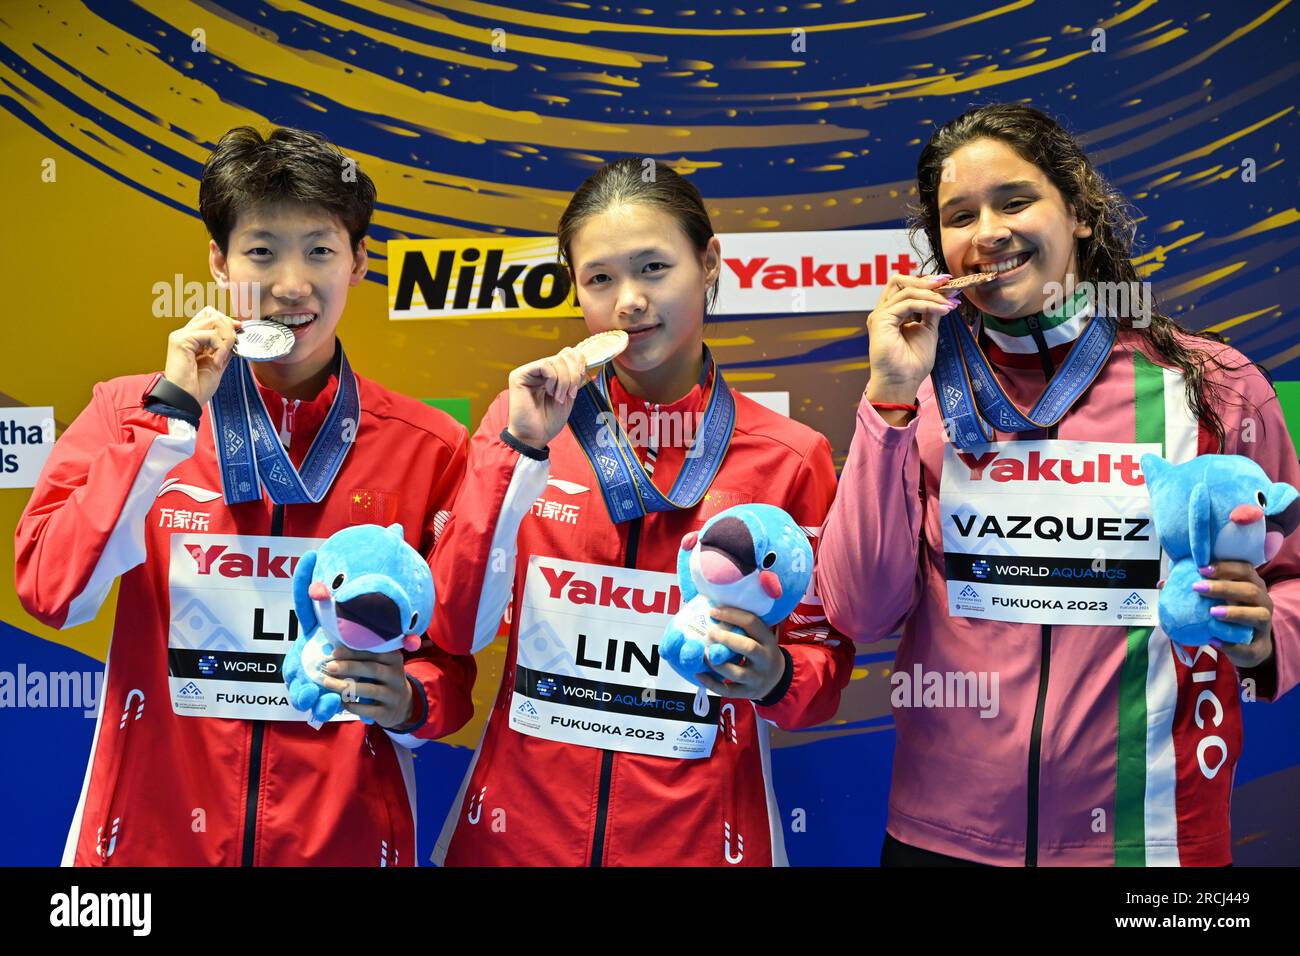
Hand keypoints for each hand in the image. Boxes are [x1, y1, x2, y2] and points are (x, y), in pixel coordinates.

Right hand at [164, 306, 241, 405]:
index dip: (226, 320)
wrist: (186, 401)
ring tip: (223, 357)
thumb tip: (235, 334)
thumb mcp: (218, 363)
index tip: (239, 329)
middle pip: (213, 315)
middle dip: (229, 329)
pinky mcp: (181, 341)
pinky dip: (220, 348)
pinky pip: (211, 335)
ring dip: (226, 339)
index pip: (209, 316)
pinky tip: (217, 362)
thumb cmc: (197, 388)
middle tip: (233, 347)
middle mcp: (184, 334)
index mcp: (191, 339)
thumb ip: (224, 348)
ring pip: (214, 322)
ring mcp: (181, 336)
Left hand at [322, 644, 416, 728]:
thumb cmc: (382, 679)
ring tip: (328, 683)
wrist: (402, 704)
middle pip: (372, 669)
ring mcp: (393, 695)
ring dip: (347, 686)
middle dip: (349, 667)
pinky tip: (341, 702)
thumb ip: (362, 658)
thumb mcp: (379, 665)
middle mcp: (396, 675)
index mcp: (394, 658)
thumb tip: (333, 652)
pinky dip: (353, 705)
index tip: (334, 653)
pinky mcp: (388, 712)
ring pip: (370, 690)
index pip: (375, 652)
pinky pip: (368, 709)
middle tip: (329, 667)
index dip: (353, 652)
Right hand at [506, 345, 588, 450]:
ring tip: (558, 398)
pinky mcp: (519, 375)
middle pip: (564, 355)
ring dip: (563, 381)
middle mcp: (539, 370)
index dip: (579, 363)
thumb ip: (573, 377)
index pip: (568, 354)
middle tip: (570, 394)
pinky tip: (549, 392)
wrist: (535, 436)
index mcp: (551, 374)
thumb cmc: (549, 420)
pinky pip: (544, 365)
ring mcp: (529, 371)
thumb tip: (581, 358)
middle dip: (573, 375)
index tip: (581, 381)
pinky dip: (553, 379)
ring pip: (556, 360)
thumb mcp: (568, 395)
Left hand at [693, 606, 786, 700]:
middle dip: (727, 639)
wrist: (777, 679)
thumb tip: (713, 610)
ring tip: (704, 654)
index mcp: (768, 640)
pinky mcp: (748, 693)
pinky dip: (712, 683)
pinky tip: (699, 674)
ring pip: (737, 672)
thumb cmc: (761, 652)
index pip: (752, 623)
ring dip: (718, 663)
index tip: (713, 612)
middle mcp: (765, 659)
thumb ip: (744, 627)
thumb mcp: (761, 637)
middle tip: (709, 632)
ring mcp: (757, 678)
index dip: (732, 615)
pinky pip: (728, 691)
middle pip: (748, 648)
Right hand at [865, 272, 959, 406]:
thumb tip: (944, 294)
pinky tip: (943, 310)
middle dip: (925, 280)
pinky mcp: (880, 320)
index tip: (949, 284)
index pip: (906, 287)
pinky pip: (907, 303)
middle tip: (947, 283)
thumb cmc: (913, 363)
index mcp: (893, 314)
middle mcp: (884, 312)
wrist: (903, 382)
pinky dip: (927, 304)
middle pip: (899, 281)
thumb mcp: (928, 330)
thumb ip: (931, 311)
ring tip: (949, 303)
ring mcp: (880, 315)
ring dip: (932, 294)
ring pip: (906, 290)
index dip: (927, 283)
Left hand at [1192, 561, 1275, 668]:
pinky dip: (1231, 644)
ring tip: (1212, 612)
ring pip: (1258, 615)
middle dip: (1224, 588)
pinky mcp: (1259, 647)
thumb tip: (1162, 584)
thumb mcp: (1217, 599)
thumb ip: (1196, 588)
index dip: (1225, 567)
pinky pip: (1248, 646)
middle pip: (1250, 590)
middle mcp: (1263, 602)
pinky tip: (1213, 640)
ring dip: (1235, 613)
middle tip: (1198, 587)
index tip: (1201, 569)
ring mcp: (1264, 625)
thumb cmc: (1230, 612)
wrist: (1249, 645)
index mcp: (1252, 584)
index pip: (1244, 569)